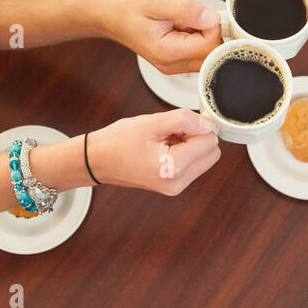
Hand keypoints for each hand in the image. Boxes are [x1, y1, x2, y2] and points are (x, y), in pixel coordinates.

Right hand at [87, 109, 221, 194]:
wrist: (96, 160)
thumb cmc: (117, 142)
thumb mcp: (152, 123)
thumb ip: (184, 120)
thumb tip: (208, 123)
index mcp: (173, 168)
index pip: (209, 141)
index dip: (195, 126)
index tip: (175, 124)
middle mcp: (178, 183)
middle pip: (211, 152)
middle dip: (196, 137)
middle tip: (169, 132)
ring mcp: (175, 187)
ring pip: (203, 158)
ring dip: (189, 145)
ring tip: (162, 140)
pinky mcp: (173, 186)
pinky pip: (192, 164)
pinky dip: (183, 152)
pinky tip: (161, 148)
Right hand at [95, 0, 221, 73]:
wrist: (104, 13)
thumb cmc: (124, 6)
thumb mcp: (157, 0)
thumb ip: (187, 10)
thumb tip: (213, 19)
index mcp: (168, 53)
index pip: (210, 45)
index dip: (212, 24)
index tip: (199, 11)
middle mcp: (171, 64)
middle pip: (212, 54)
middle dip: (209, 30)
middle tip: (190, 13)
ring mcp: (172, 63)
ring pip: (206, 52)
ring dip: (201, 32)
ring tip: (179, 19)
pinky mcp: (172, 58)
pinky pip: (196, 49)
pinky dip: (194, 34)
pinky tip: (177, 23)